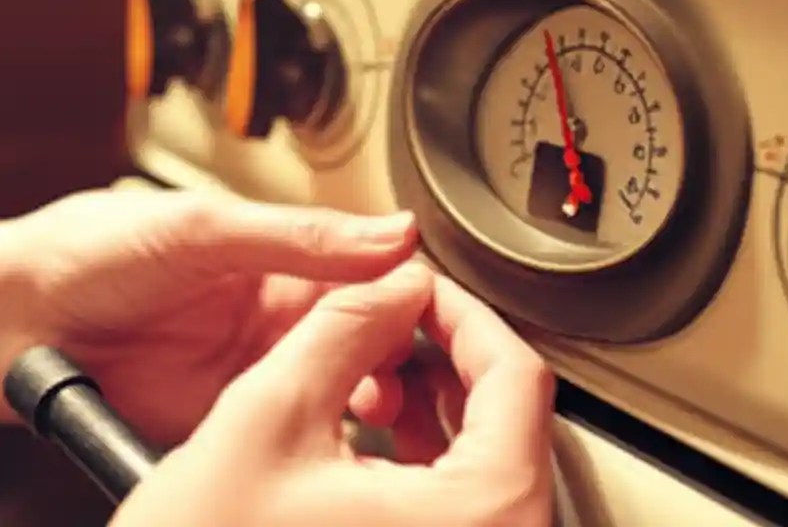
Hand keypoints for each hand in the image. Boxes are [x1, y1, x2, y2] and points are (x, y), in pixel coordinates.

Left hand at [0, 188, 416, 442]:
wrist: (21, 320)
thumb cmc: (96, 253)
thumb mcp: (207, 229)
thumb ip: (302, 235)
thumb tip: (391, 229)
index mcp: (284, 255)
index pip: (371, 268)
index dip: (408, 287)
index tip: (440, 304)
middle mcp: (282, 310)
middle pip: (370, 329)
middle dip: (404, 346)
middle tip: (427, 361)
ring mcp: (262, 363)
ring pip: (345, 380)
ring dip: (376, 389)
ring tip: (387, 399)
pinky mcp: (238, 411)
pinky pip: (299, 420)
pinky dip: (331, 427)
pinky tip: (346, 426)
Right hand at [110, 262, 556, 526]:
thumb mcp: (270, 416)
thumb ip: (347, 326)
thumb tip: (397, 283)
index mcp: (481, 515)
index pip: (517, 377)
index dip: (465, 314)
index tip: (425, 291)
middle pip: (513, 419)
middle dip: (451, 358)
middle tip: (401, 318)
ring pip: (492, 462)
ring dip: (441, 404)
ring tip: (380, 370)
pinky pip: (467, 505)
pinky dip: (432, 458)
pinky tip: (381, 429)